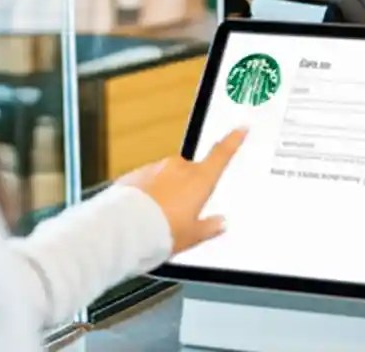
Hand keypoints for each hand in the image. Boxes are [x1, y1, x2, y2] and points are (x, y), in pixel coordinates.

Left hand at [116, 128, 246, 254]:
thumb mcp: (192, 236)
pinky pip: (148, 181)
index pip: (222, 154)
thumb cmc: (161, 232)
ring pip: (168, 177)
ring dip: (166, 191)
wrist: (123, 229)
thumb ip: (209, 227)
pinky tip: (143, 212)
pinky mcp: (136, 173)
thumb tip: (220, 223)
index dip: (233, 139)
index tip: (240, 128)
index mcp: (200, 180)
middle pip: (191, 172)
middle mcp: (180, 168)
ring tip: (157, 218)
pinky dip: (148, 193)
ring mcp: (157, 168)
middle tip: (181, 213)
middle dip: (188, 187)